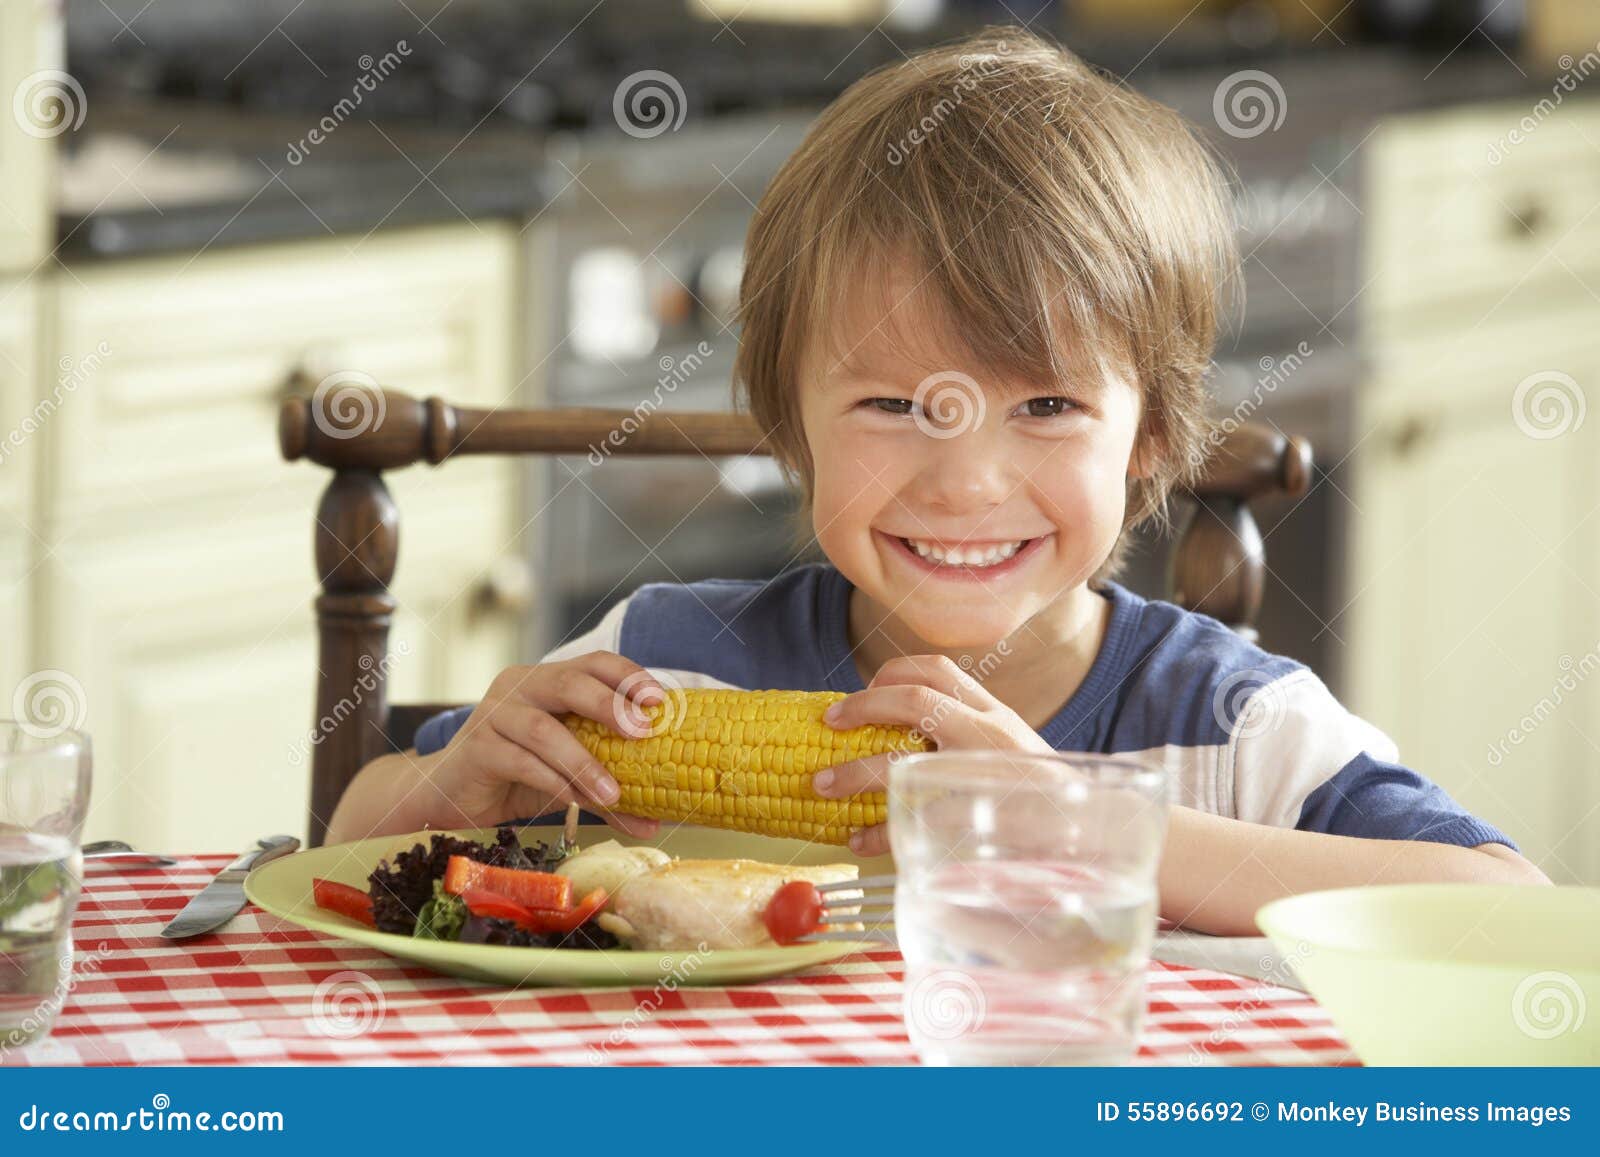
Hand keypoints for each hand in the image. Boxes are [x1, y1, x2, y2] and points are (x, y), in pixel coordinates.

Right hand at [426, 653, 663, 837]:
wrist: (450, 793)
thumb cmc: (517, 776)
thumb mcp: (569, 778)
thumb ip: (608, 792)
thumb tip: (656, 823)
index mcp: (549, 679)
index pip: (594, 662)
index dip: (629, 676)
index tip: (660, 701)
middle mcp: (520, 686)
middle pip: (569, 682)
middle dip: (610, 705)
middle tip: (643, 732)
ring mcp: (495, 714)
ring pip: (545, 729)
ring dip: (584, 762)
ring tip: (613, 794)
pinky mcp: (477, 748)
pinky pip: (520, 761)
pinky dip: (553, 782)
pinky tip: (575, 801)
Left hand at [813, 655, 1050, 855]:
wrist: (1097, 839)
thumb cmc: (1046, 802)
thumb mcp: (1015, 754)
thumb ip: (971, 737)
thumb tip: (900, 737)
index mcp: (997, 715)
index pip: (938, 669)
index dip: (890, 675)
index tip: (862, 693)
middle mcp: (991, 734)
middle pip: (913, 701)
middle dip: (861, 708)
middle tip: (828, 724)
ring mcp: (983, 775)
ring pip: (901, 760)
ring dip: (852, 773)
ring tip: (822, 786)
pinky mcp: (976, 820)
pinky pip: (913, 818)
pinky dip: (878, 830)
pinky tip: (859, 841)